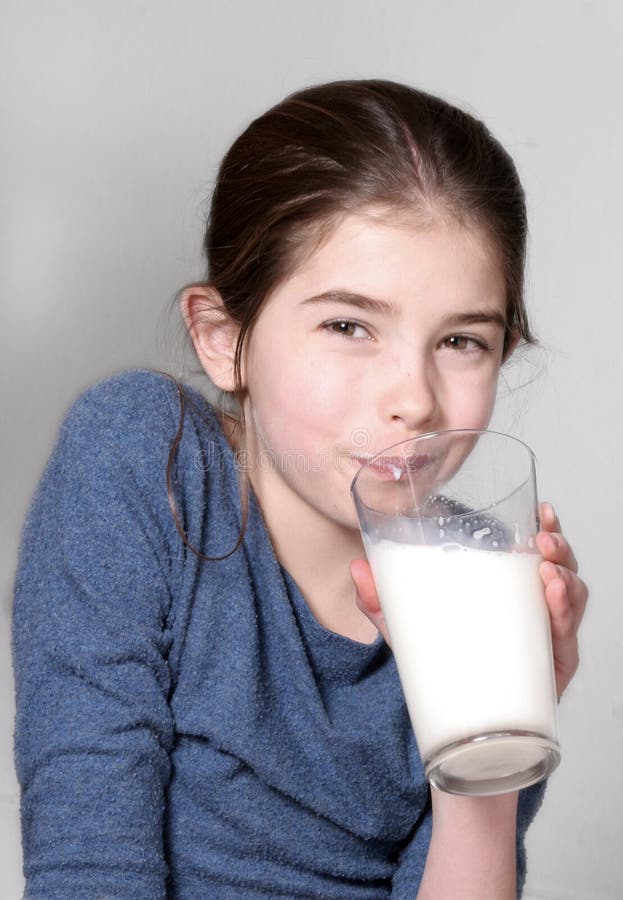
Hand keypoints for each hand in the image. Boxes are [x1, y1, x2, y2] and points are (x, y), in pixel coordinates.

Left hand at [351, 501, 587, 699]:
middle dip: (559, 548)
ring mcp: (543, 641)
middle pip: (561, 570)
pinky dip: (563, 617)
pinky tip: (553, 601)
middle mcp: (533, 612)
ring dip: (566, 579)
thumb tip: (357, 568)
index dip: (548, 528)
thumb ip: (381, 601)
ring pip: (570, 601)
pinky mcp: (549, 673)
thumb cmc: (442, 667)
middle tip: (543, 541)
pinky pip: (566, 642)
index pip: (536, 552)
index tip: (543, 511)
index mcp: (508, 591)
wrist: (453, 731)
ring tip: (548, 573)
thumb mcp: (409, 628)